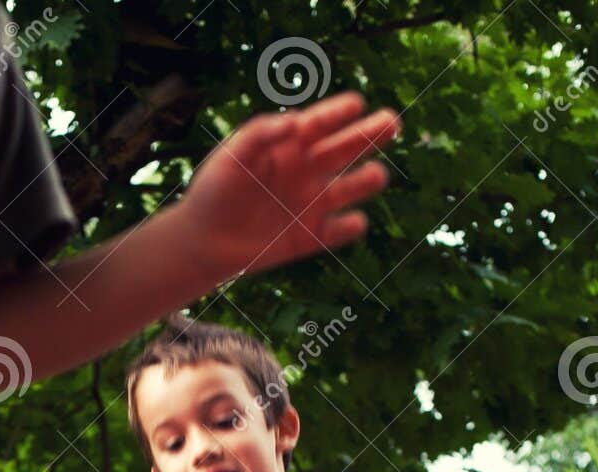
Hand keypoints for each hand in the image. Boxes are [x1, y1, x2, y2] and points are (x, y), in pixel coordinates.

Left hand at [177, 92, 400, 281]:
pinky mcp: (310, 238)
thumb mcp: (231, 155)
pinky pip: (338, 232)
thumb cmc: (215, 190)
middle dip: (371, 135)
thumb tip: (296, 121)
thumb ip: (260, 133)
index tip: (356, 104)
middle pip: (348, 148)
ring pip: (351, 188)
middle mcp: (308, 170)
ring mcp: (312, 204)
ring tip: (377, 175)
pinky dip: (349, 228)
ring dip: (366, 181)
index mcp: (291, 144)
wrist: (204, 241)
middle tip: (393, 123)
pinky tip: (355, 221)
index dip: (340, 112)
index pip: (323, 122)